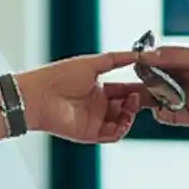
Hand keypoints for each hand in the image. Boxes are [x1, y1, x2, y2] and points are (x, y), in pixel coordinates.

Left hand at [16, 52, 151, 143]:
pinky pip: (112, 135)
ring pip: (122, 122)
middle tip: (146, 96)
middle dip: (138, 102)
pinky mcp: (90, 134)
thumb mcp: (92, 63)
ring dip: (131, 114)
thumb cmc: (59, 76)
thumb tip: (138, 53)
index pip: (125, 90)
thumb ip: (116, 59)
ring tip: (131, 105)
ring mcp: (95, 120)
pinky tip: (124, 120)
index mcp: (99, 89)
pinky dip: (121, 129)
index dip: (137, 88)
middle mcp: (98, 106)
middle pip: (126, 107)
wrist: (37, 95)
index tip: (151, 85)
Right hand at [138, 46, 188, 138]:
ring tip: (139, 94)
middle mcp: (171, 78)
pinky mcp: (177, 115)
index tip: (132, 60)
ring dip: (141, 96)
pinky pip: (160, 114)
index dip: (139, 60)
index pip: (149, 59)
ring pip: (148, 97)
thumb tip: (144, 54)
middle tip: (131, 79)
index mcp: (175, 61)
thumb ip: (171, 56)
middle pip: (145, 78)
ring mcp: (173, 97)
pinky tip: (161, 106)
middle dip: (139, 79)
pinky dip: (157, 110)